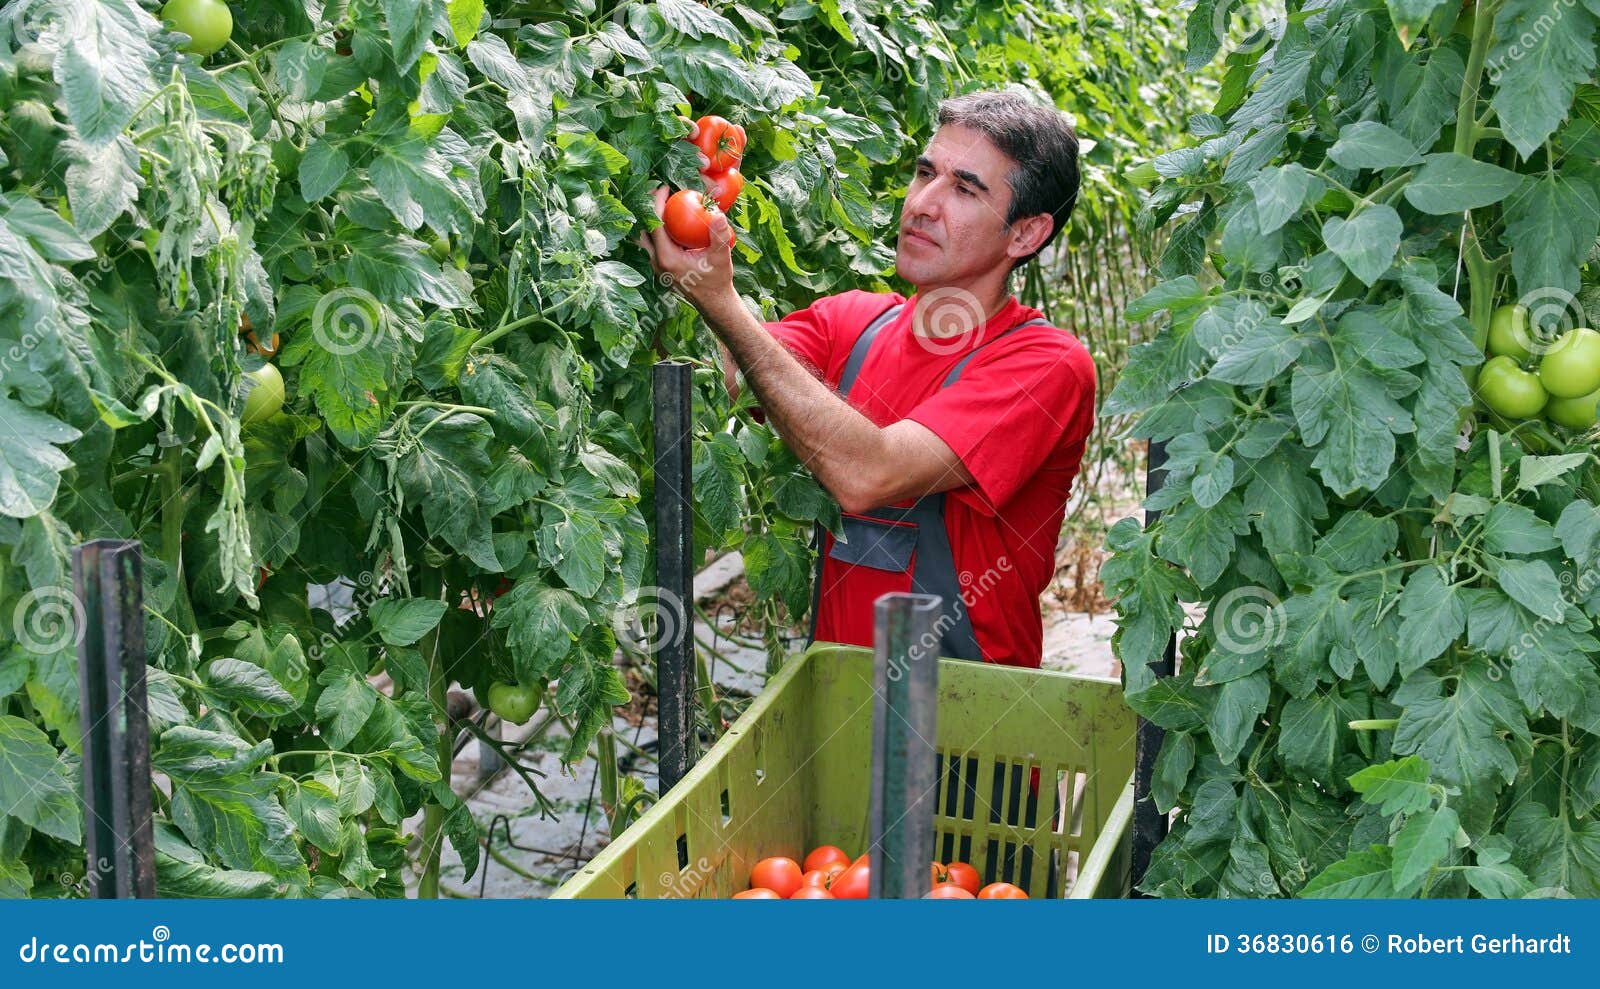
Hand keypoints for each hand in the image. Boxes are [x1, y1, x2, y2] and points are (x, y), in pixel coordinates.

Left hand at [638, 186, 736, 312]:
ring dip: (651, 219)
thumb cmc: (717, 280)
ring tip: (662, 203)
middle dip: (647, 208)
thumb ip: (718, 235)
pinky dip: (656, 229)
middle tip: (659, 192)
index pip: (655, 225)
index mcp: (667, 258)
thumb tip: (718, 214)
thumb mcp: (721, 257)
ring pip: (644, 238)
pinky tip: (669, 219)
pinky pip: (652, 244)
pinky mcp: (660, 266)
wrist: (714, 302)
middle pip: (642, 229)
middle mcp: (656, 262)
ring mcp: (656, 265)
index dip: (656, 203)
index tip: (665, 187)